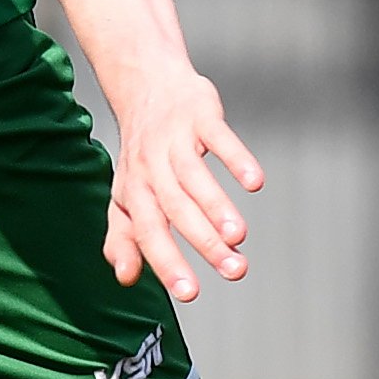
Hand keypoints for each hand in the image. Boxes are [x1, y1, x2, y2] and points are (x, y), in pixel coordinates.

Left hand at [100, 51, 265, 299]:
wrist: (146, 85)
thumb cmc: (142, 153)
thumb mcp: (126, 195)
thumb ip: (124, 238)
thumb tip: (124, 277)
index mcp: (134, 192)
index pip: (148, 233)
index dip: (167, 263)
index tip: (190, 293)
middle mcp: (151, 167)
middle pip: (177, 210)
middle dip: (205, 242)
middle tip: (235, 270)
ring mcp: (176, 140)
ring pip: (195, 178)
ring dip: (218, 206)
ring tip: (240, 236)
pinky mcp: (200, 116)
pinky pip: (219, 138)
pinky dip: (236, 158)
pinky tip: (254, 181)